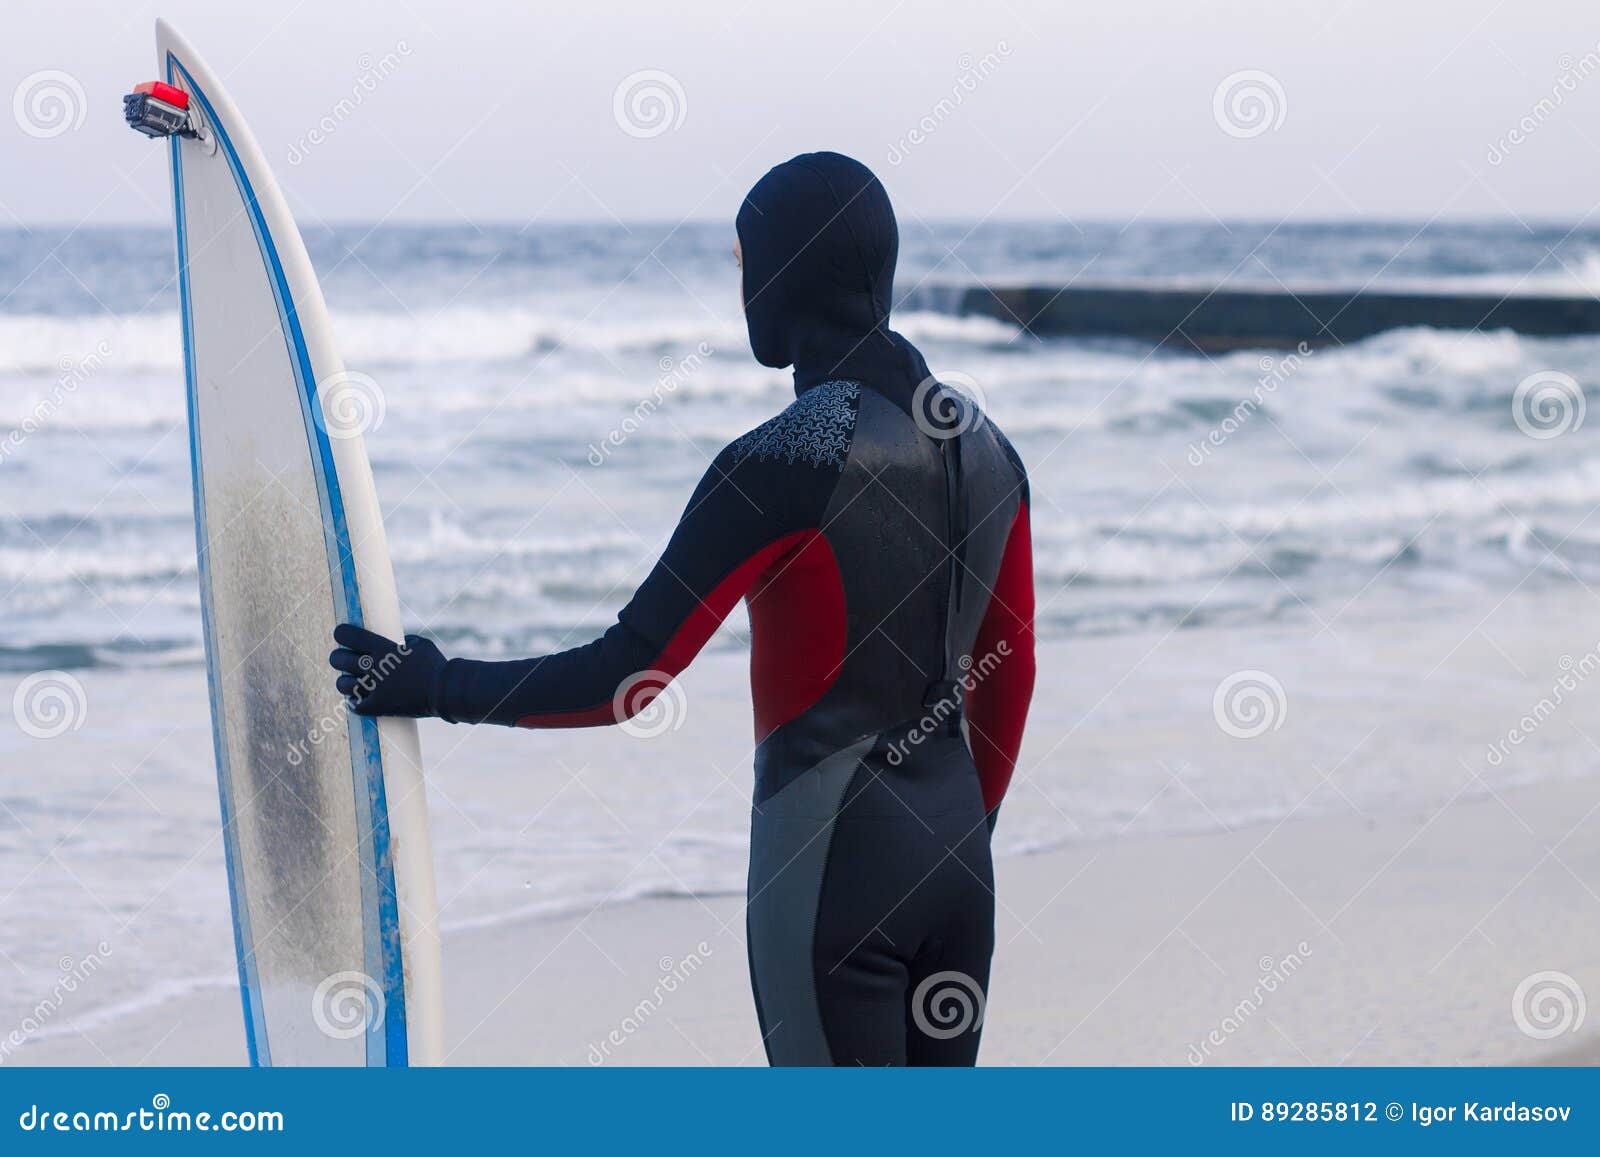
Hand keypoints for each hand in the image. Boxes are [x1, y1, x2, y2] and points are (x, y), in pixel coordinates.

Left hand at [328, 624, 447, 717]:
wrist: (445, 691)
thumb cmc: (435, 664)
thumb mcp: (419, 644)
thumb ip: (402, 643)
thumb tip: (395, 645)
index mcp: (383, 648)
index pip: (349, 636)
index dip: (341, 634)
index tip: (341, 635)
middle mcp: (375, 667)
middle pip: (339, 660)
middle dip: (338, 657)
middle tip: (341, 659)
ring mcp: (375, 688)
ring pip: (343, 684)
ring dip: (345, 681)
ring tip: (350, 682)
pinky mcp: (378, 707)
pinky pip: (355, 705)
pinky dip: (354, 702)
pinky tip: (358, 699)